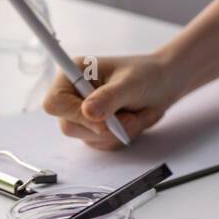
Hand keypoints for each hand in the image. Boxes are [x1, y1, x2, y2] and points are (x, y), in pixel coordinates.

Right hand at [42, 53, 179, 148]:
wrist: (165, 84)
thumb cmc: (147, 75)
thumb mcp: (130, 83)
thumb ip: (109, 97)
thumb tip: (87, 112)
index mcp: (73, 74)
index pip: (54, 103)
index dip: (75, 115)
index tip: (104, 120)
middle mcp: (73, 95)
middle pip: (70, 126)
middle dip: (104, 127)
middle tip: (131, 117)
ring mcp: (82, 114)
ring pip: (88, 138)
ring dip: (118, 132)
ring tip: (136, 113)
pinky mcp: (94, 128)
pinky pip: (103, 144)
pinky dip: (122, 136)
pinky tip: (134, 119)